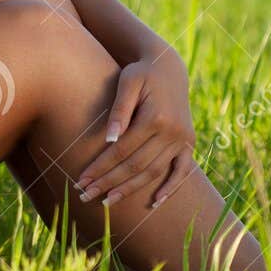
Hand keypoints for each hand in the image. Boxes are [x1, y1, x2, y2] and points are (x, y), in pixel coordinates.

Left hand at [75, 45, 196, 208]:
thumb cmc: (141, 73)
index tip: (81, 179)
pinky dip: (170, 188)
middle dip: (108, 182)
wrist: (169, 67)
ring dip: (130, 189)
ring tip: (107, 202)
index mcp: (156, 117)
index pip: (122, 151)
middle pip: (136, 166)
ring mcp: (183, 139)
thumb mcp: (127, 82)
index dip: (100, 167)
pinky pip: (182, 171)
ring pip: (154, 172)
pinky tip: (154, 203)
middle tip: (85, 195)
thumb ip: (119, 110)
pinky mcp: (188, 143)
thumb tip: (109, 139)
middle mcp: (173, 131)